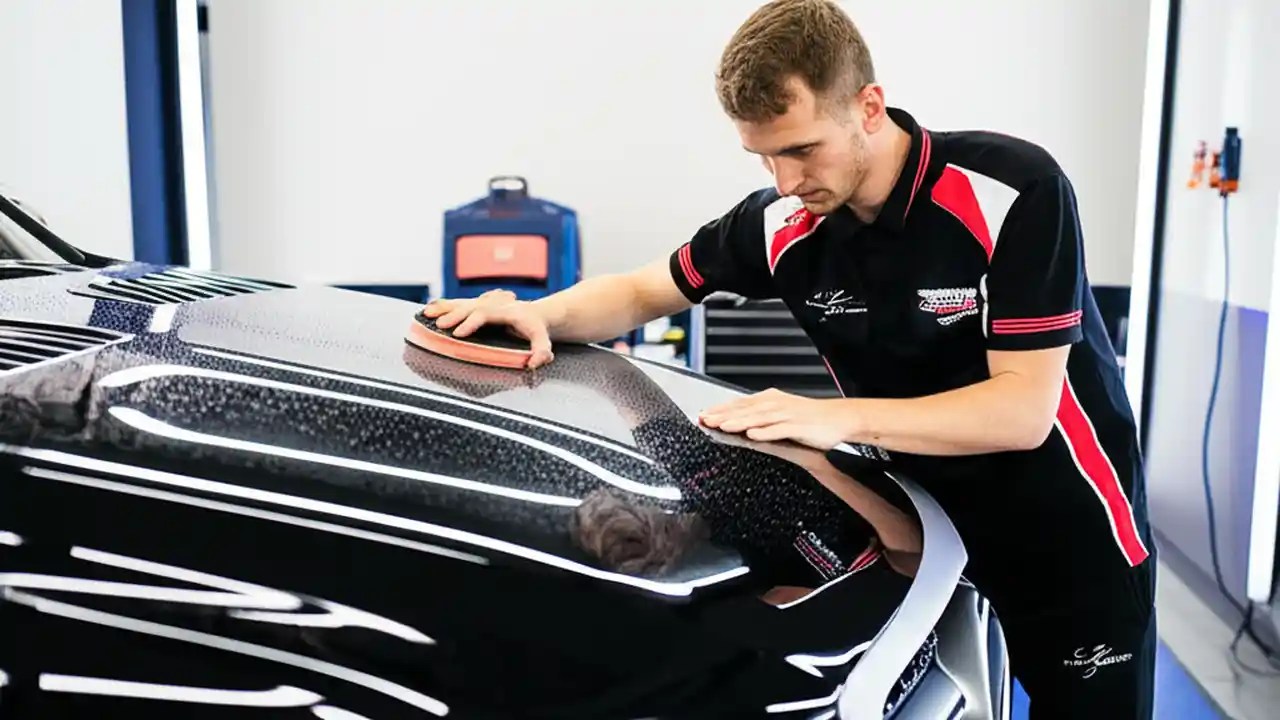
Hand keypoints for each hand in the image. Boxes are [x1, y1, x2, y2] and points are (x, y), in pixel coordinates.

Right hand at [422, 289, 554, 368]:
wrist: (535, 313)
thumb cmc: (536, 329)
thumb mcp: (543, 340)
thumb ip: (541, 351)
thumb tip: (533, 363)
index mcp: (507, 312)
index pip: (486, 313)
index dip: (471, 322)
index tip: (458, 333)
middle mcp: (494, 304)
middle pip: (471, 306)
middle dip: (454, 315)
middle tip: (439, 326)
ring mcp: (485, 303)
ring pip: (462, 302)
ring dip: (444, 307)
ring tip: (427, 313)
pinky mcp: (478, 305)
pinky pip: (459, 303)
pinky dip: (444, 305)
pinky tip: (430, 308)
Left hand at [698, 388, 854, 449]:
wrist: (838, 418)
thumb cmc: (810, 417)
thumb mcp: (781, 412)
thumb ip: (760, 415)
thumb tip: (737, 419)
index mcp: (770, 400)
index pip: (740, 403)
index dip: (720, 408)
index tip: (702, 414)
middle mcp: (775, 405)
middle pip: (744, 409)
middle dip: (723, 415)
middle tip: (704, 420)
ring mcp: (787, 415)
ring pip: (758, 418)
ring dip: (739, 421)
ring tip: (722, 426)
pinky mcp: (798, 427)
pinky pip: (779, 429)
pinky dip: (765, 432)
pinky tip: (753, 435)